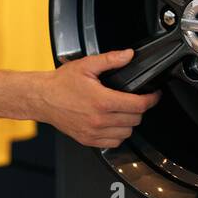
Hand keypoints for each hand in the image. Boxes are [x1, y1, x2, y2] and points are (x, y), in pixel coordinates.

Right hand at [40, 48, 160, 147]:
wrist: (42, 98)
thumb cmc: (61, 83)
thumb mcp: (87, 65)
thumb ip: (110, 59)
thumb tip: (128, 55)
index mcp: (102, 101)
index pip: (138, 105)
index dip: (151, 99)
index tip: (154, 95)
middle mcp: (99, 120)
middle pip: (135, 120)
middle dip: (140, 109)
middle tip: (137, 100)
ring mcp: (93, 132)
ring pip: (126, 134)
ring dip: (130, 123)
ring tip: (125, 111)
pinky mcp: (87, 140)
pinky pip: (113, 143)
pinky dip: (118, 135)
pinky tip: (114, 123)